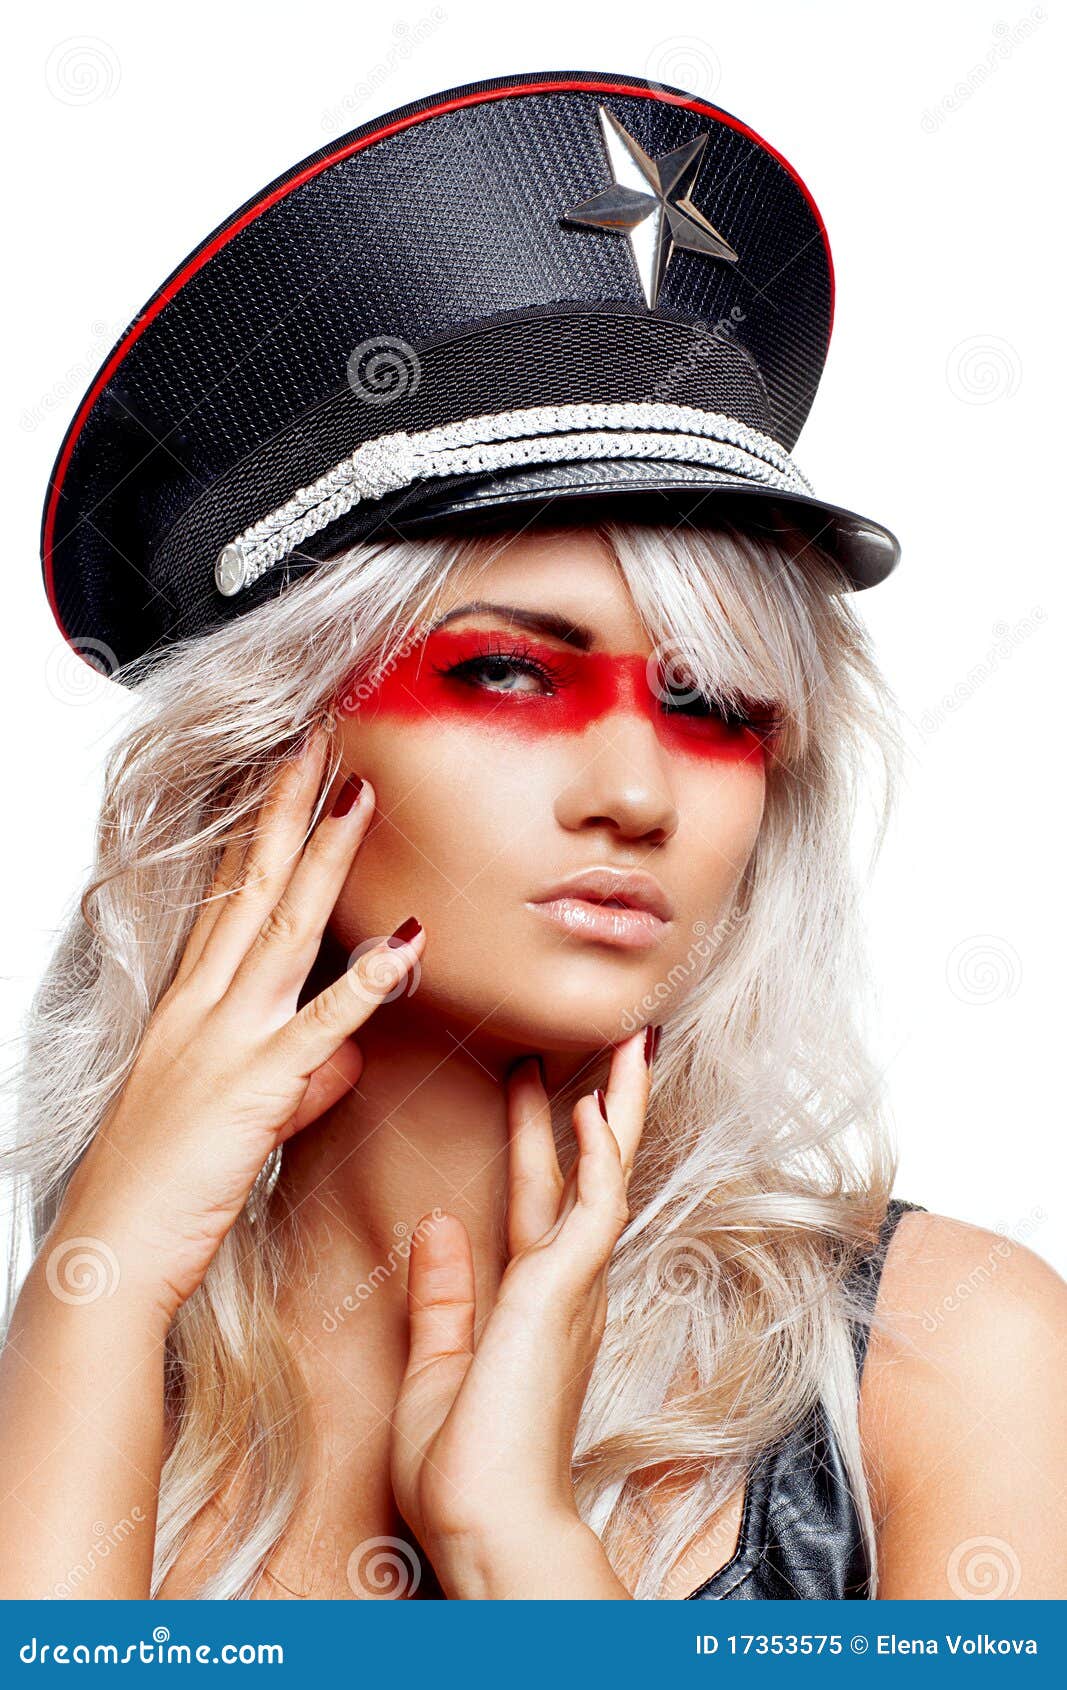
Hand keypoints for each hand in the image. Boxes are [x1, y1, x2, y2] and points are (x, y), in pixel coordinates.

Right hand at [52, 727, 424, 1328]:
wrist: (112, 1252)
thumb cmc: (166, 1187)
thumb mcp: (243, 1117)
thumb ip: (305, 1076)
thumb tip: (354, 1050)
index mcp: (194, 1009)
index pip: (232, 899)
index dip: (262, 833)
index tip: (287, 776)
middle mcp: (205, 1009)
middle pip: (255, 889)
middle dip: (290, 811)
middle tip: (319, 743)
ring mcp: (227, 1042)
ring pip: (285, 931)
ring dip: (328, 860)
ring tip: (361, 797)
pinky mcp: (254, 1088)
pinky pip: (321, 1026)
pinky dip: (367, 981)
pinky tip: (406, 939)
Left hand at [389, 1028, 653, 1595]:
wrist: (485, 1524)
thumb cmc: (464, 1468)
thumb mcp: (437, 1366)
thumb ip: (443, 1297)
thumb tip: (439, 1226)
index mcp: (535, 1301)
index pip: (539, 1198)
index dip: (539, 1139)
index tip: (535, 1086)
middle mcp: (566, 1285)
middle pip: (584, 1172)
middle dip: (591, 1102)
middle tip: (596, 1041)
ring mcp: (574, 1285)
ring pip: (604, 1173)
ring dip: (615, 1106)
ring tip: (625, 1043)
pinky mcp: (567, 1288)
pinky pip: (595, 1204)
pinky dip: (597, 1151)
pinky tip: (594, 1104)